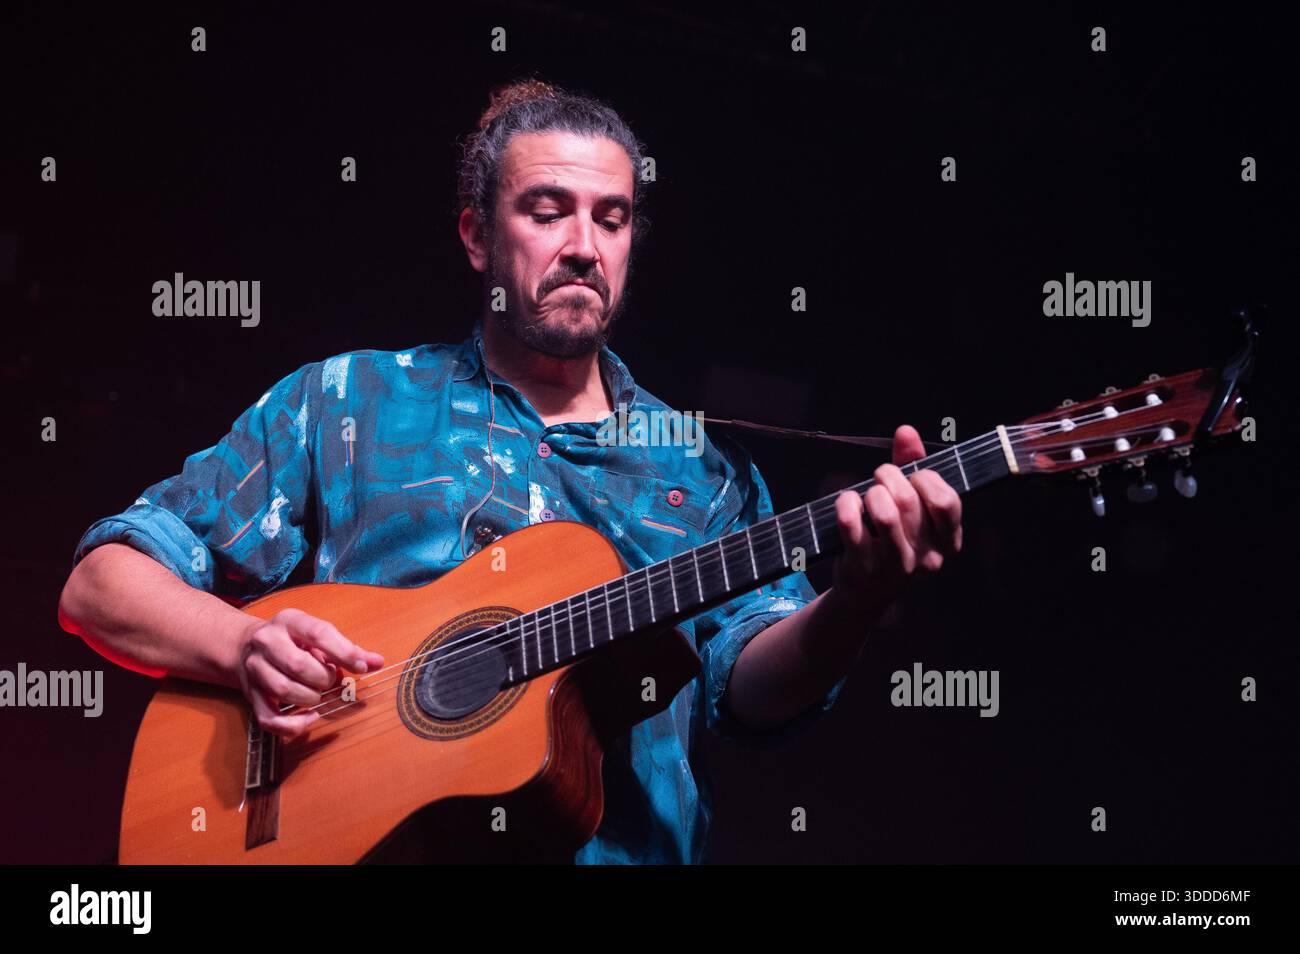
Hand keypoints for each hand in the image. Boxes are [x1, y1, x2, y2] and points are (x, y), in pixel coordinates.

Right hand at [236, 607, 384, 739]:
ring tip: (318, 693)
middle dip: (323, 678)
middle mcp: (267, 642)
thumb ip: (347, 649)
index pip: (318, 633)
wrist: (243, 647)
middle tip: (330, 680)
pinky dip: (294, 725)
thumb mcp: (316, 636)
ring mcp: (254, 669)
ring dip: (311, 699)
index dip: (343, 653)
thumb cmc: (291, 642)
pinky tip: (310, 717)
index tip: (362, 667)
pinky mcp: (249, 695)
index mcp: (289, 621)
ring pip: (284, 691)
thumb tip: (377, 662)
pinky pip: (270, 719)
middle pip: (298, 665)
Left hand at [830, 424, 962, 618]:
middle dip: (888, 476)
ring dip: (871, 492)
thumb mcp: (912, 505)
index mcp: (948, 542)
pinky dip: (846, 504)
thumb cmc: (892, 538)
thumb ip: (912, 465)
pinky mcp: (863, 569)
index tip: (913, 475)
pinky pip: (852, 525)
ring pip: (885, 513)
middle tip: (880, 476)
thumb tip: (906, 431)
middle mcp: (927, 558)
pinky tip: (847, 502)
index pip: (946, 501)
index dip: (925, 479)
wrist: (866, 591)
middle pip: (909, 501)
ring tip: (868, 493)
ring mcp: (895, 567)